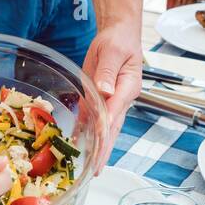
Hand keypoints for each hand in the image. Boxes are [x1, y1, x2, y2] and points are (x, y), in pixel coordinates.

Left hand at [82, 25, 141, 173]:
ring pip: (103, 128)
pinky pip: (92, 118)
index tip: (99, 142)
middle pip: (112, 127)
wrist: (118, 35)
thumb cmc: (118, 41)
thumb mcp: (113, 52)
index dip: (106, 127)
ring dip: (96, 147)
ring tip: (89, 166)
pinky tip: (75, 143)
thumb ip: (108, 72)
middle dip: (104, 149)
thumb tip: (105, 90)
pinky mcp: (99, 98)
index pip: (115, 111)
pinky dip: (84, 132)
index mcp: (128, 87)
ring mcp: (111, 101)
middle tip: (97, 169)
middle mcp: (121, 98)